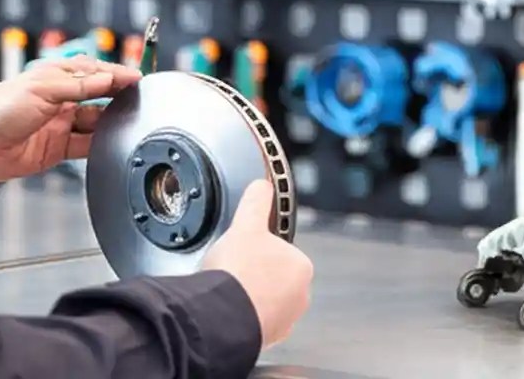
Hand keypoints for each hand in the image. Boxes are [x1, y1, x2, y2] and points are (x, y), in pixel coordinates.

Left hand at [0, 54, 141, 182]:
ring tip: (126, 121)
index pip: (93, 72)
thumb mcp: (42, 89)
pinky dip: (100, 144)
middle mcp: (60, 99)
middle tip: (138, 98)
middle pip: (98, 96)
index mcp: (55, 78)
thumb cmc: (0, 109)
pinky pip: (87, 145)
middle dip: (118, 96)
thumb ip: (78, 86)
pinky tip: (111, 141)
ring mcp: (60, 123)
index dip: (115, 74)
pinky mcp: (59, 147)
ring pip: (96, 122)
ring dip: (110, 121)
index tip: (136, 78)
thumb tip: (107, 79)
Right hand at [201, 180, 312, 348]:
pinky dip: (243, 315)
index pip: (280, 250)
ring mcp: (285, 320)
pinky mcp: (269, 338)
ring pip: (264, 300)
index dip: (257, 248)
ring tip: (228, 290)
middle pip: (273, 277)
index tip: (241, 251)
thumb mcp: (246, 225)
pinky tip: (228, 308)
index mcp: (301, 266)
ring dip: (249, 296)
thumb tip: (263, 185)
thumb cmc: (238, 272)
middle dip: (254, 274)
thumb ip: (257, 202)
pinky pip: (254, 320)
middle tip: (232, 270)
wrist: (222, 316)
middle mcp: (300, 296)